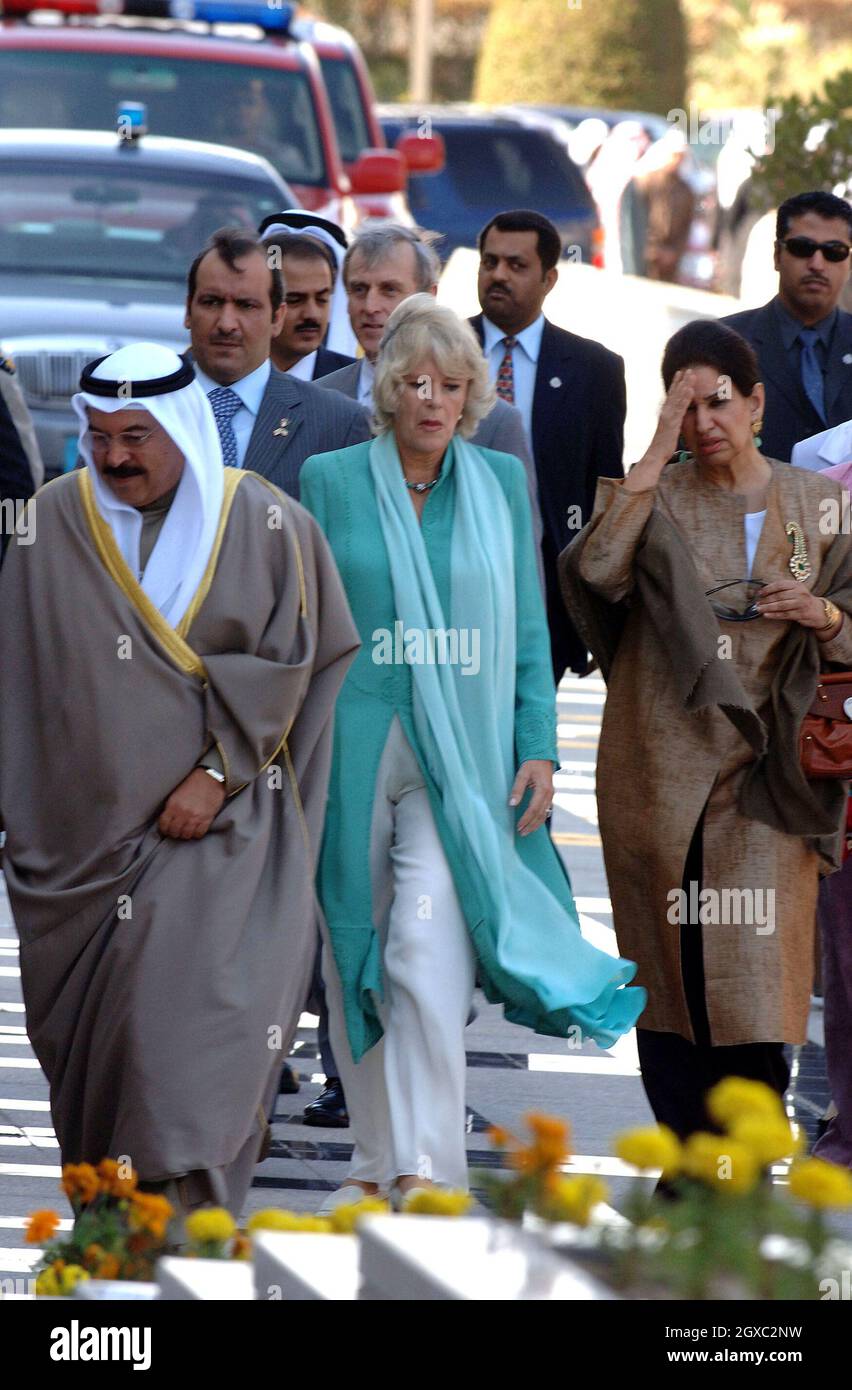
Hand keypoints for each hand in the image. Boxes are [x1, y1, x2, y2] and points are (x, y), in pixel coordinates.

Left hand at [158, 768, 225, 839]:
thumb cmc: (193, 784)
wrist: (210, 778)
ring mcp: (195, 817)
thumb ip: (171, 808)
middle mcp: (183, 813)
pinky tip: (196, 829)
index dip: (164, 829)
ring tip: (187, 830)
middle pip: (174, 832)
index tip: (167, 829)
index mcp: (173, 805)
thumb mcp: (176, 794)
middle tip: (177, 830)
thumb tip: (168, 820)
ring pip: (186, 835)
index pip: (164, 825)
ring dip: (186, 834)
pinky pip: (199, 834)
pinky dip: (197, 834)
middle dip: (174, 833)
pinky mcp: (206, 819)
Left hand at [509, 759, 553, 835]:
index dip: (526, 819)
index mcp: (543, 789)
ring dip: (535, 824)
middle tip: (521, 833)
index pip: (534, 809)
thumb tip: (512, 804)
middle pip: (540, 815)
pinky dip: (540, 819)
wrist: (542, 756)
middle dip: (530, 825)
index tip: (518, 826)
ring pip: (545, 814)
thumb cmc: (531, 763)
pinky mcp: (549, 796)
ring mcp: (551, 795)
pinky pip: (546, 810)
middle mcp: (550, 794)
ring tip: (526, 831)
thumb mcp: (522, 774)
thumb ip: (517, 789)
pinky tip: (534, 823)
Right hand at [624, 369, 696, 490]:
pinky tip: (690, 389)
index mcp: (664, 414)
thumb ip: (672, 422)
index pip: (671, 396)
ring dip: (684, 385)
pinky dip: (685, 398)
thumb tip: (675, 419)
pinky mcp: (672, 422)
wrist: (655, 455)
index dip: (676, 384)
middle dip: (681, 380)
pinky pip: (680, 408)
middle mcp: (665, 412)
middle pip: (674, 393)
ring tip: (691, 374)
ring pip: (677, 398)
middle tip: (687, 369)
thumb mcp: (668, 431)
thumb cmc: (662, 446)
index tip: (681, 374)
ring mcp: (668, 416)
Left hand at [755, 581, 837, 631]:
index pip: (780, 585)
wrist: (818, 610)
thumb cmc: (802, 599)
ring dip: (768, 607)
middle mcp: (800, 593)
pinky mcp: (801, 614)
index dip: (768, 589)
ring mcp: (801, 603)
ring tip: (759, 609)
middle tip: (757, 603)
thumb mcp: (795, 590)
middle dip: (766, 600)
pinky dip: (774, 615)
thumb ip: (783, 590)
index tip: (759, 593)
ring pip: (781, 605)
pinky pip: (785, 614)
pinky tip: (767, 615)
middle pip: (779, 596)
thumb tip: (763, 593)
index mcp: (796, 584)